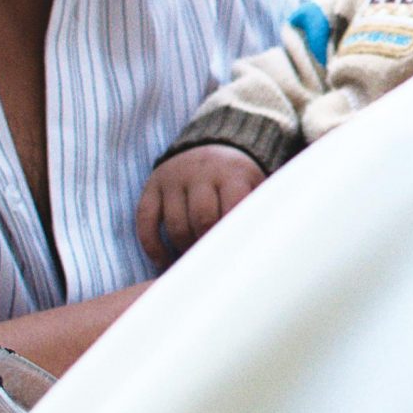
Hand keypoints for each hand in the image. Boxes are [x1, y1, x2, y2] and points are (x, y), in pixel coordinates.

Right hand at [135, 144, 267, 266]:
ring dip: (184, 249)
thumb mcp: (256, 185)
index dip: (232, 238)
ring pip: (175, 225)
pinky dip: (153, 246)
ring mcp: (174, 178)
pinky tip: (164, 262)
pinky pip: (146, 221)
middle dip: (208, 246)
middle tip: (214, 266)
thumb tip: (267, 247)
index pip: (231, 210)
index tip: (235, 261)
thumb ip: (260, 210)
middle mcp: (200, 172)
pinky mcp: (153, 186)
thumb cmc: (239, 179)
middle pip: (202, 219)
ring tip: (195, 265)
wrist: (212, 146)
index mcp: (232, 173)